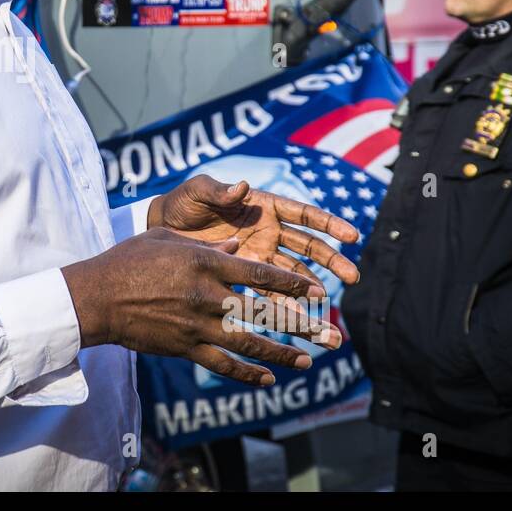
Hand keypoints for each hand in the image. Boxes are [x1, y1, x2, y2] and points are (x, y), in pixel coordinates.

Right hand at [61, 228, 343, 386]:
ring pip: (250, 343)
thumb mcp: (166, 239)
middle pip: (264, 312)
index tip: (317, 289)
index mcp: (205, 263)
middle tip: (327, 333)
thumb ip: (206, 244)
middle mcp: (207, 295)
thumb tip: (237, 245)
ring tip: (307, 361)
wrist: (98, 296)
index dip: (292, 283)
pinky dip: (247, 373)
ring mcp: (197, 324)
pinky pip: (222, 364)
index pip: (261, 274)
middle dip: (300, 324)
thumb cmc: (128, 260)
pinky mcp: (185, 347)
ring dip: (282, 354)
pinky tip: (267, 379)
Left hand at [146, 175, 360, 293]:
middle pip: (308, 248)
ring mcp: (260, 256)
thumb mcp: (198, 192)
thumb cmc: (182, 204)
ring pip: (294, 275)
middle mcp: (269, 232)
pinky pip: (269, 293)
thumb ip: (219, 191)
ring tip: (330, 307)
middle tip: (353, 277)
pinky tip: (301, 323)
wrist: (158, 229)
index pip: (304, 214)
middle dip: (332, 262)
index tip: (351, 236)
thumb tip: (241, 187)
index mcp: (264, 206)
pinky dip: (285, 307)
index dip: (328, 223)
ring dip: (313, 293)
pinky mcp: (245, 277)